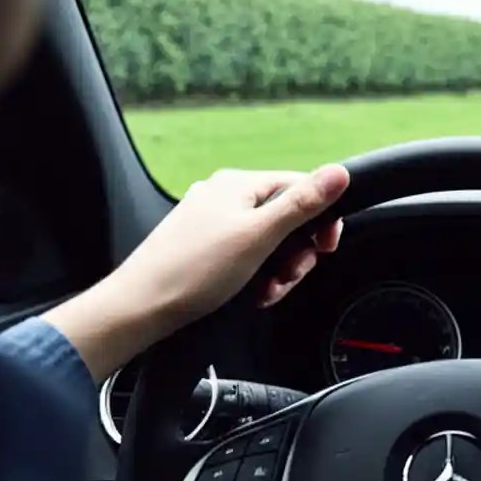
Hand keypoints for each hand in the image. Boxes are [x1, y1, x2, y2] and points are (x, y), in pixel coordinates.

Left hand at [44, 165, 349, 381]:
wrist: (140, 308)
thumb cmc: (194, 271)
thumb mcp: (259, 237)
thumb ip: (303, 204)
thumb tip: (340, 172)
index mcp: (239, 184)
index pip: (300, 188)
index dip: (321, 219)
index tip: (325, 249)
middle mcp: (224, 195)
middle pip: (285, 217)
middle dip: (296, 252)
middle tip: (288, 277)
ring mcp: (211, 221)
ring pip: (267, 240)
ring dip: (278, 269)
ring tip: (266, 291)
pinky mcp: (203, 246)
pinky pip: (246, 254)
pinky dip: (256, 275)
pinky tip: (251, 294)